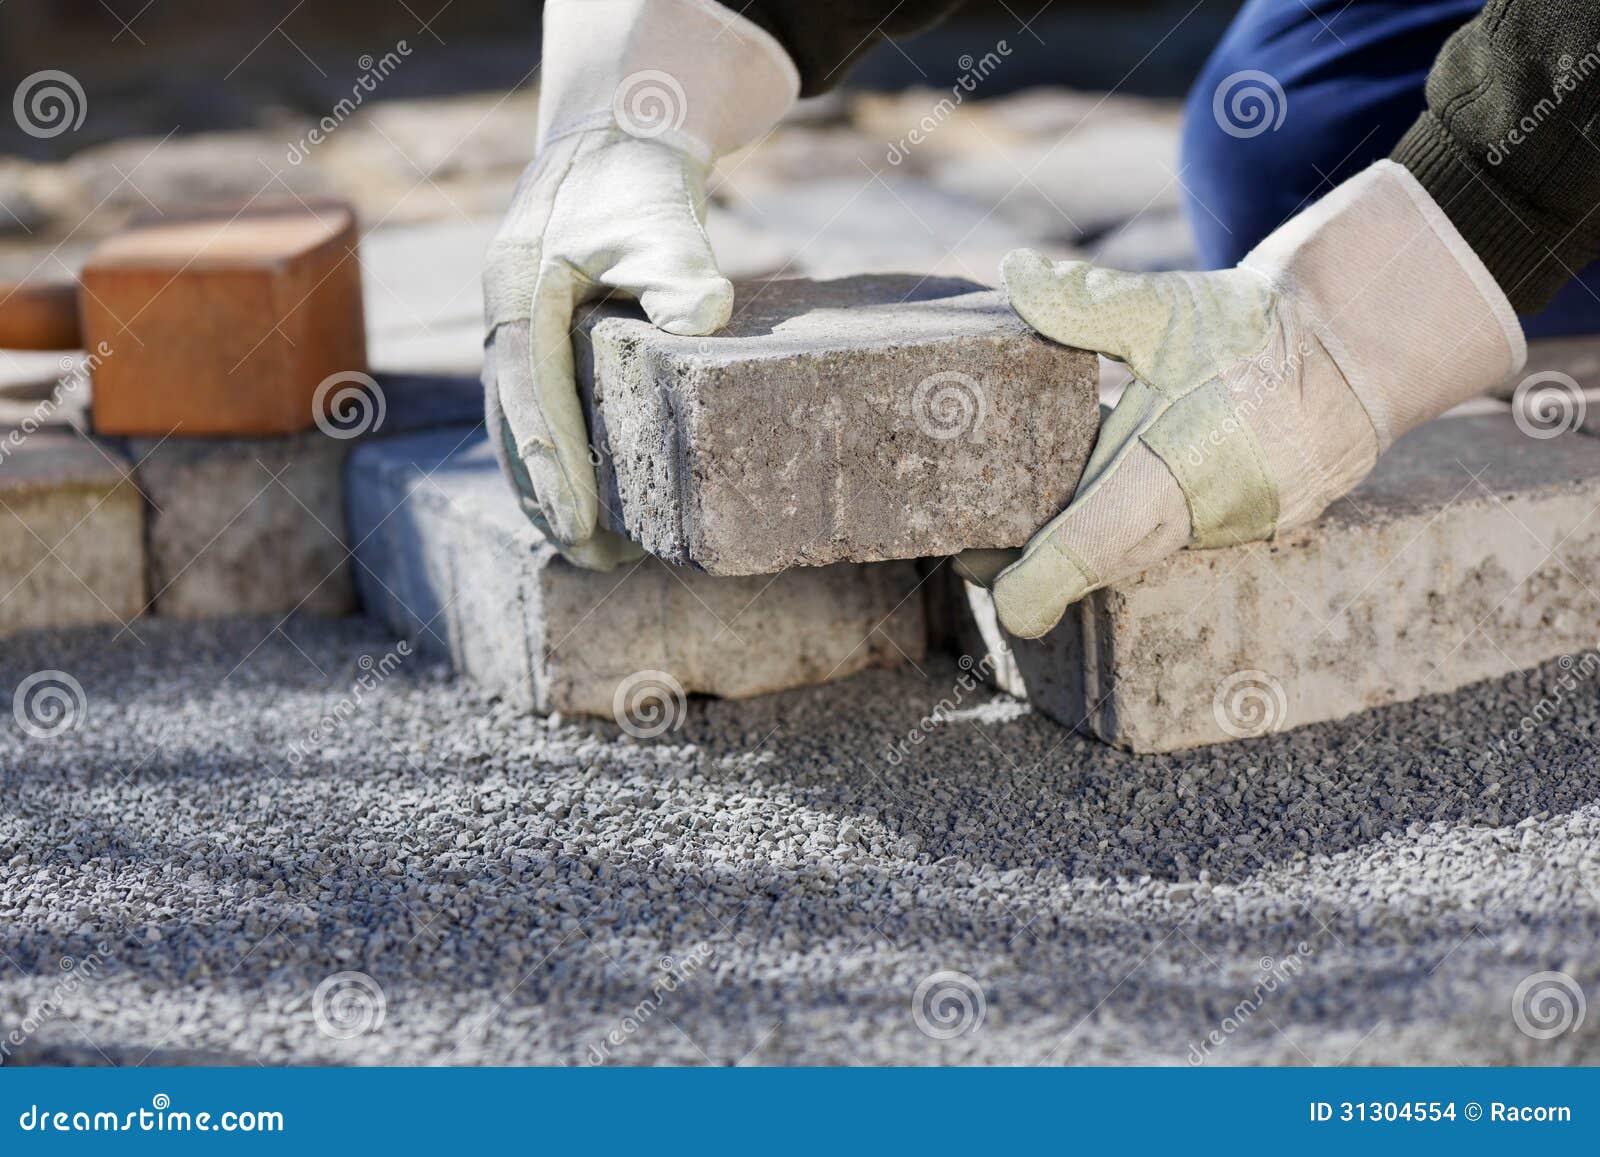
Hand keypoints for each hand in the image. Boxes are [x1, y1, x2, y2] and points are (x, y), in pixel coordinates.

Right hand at [481, 0, 796, 568]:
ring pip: (518, 429)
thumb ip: (680, 263)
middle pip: (512, 424)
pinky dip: (559, 466)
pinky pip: (538, 418)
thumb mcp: (660, 214)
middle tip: (593, 561)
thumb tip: (705, 317)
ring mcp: (515, 335)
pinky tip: (593, 512)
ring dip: (549, 493)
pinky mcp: (538, 348)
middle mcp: (504, 318)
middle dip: (547, 497)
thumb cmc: (637, 184)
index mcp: (519, 286)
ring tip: (598, 558)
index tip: (579, 521)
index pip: (527, 388)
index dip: (550, 459)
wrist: (613, 146)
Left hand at [970, 160, 1524, 637]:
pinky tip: (1096, 498)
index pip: (1092, 546)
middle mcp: (1212, 513)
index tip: (985, 580)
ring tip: (1019, 526)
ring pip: (1137, 553)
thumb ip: (1084, 302)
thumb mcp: (1167, 308)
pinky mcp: (1254, 528)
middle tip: (975, 549)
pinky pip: (1175, 540)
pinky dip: (1132, 528)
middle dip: (1035, 565)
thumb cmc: (1255, 326)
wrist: (1363, 344)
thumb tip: (1014, 274)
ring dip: (1083, 543)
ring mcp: (1240, 528)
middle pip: (1101, 562)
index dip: (1032, 581)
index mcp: (1183, 465)